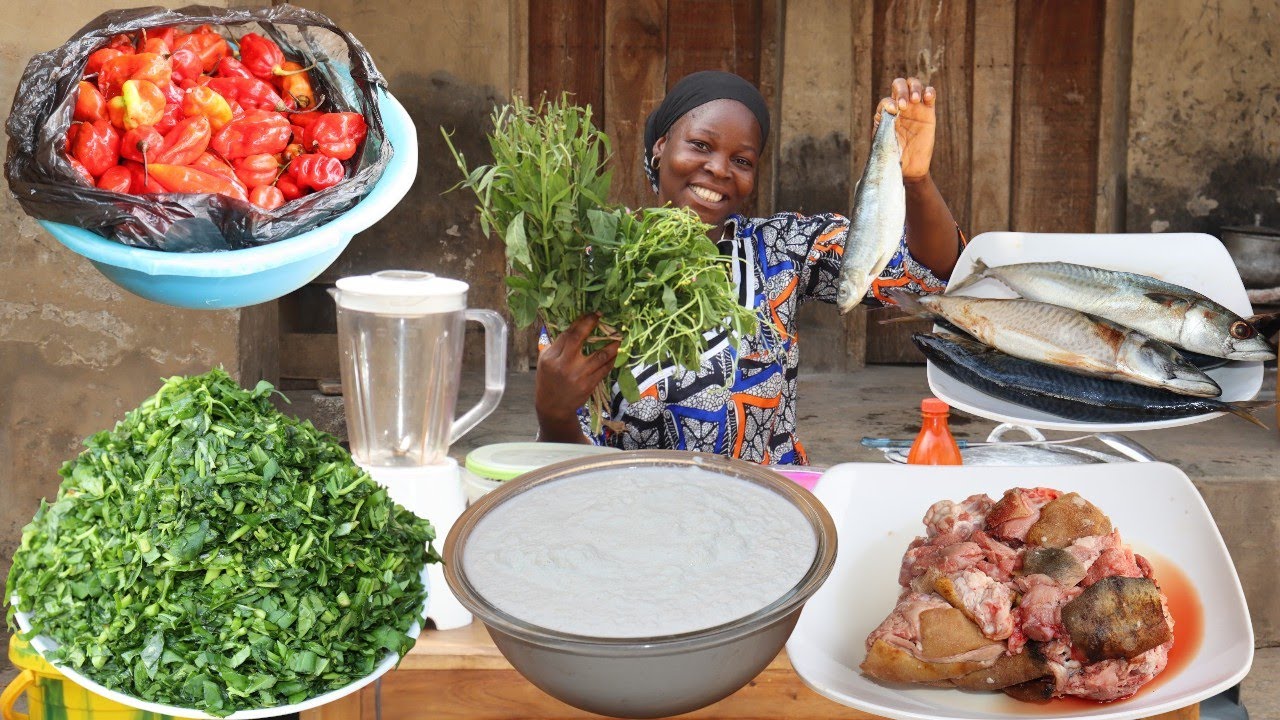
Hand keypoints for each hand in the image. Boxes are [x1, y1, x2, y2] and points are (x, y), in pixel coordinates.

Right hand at [535, 312, 619, 440]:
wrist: (554, 407)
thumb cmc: (548, 380)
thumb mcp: (544, 361)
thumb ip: (556, 344)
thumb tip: (573, 326)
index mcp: (551, 357)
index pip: (566, 334)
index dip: (581, 322)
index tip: (592, 314)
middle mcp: (564, 364)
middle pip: (579, 339)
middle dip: (592, 325)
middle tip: (603, 317)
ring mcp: (578, 375)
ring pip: (600, 356)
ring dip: (613, 345)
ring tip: (620, 336)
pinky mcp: (589, 385)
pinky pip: (605, 369)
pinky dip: (613, 359)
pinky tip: (619, 352)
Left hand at [874, 77, 936, 182]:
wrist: (909, 167)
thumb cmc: (893, 155)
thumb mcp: (884, 141)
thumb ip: (885, 125)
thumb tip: (890, 109)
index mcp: (886, 113)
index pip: (887, 99)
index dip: (890, 102)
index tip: (894, 112)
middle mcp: (900, 107)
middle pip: (900, 85)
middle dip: (901, 90)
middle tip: (904, 105)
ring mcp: (914, 107)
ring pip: (914, 84)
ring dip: (914, 88)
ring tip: (915, 100)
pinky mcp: (928, 111)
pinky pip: (930, 94)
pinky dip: (929, 91)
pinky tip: (928, 97)